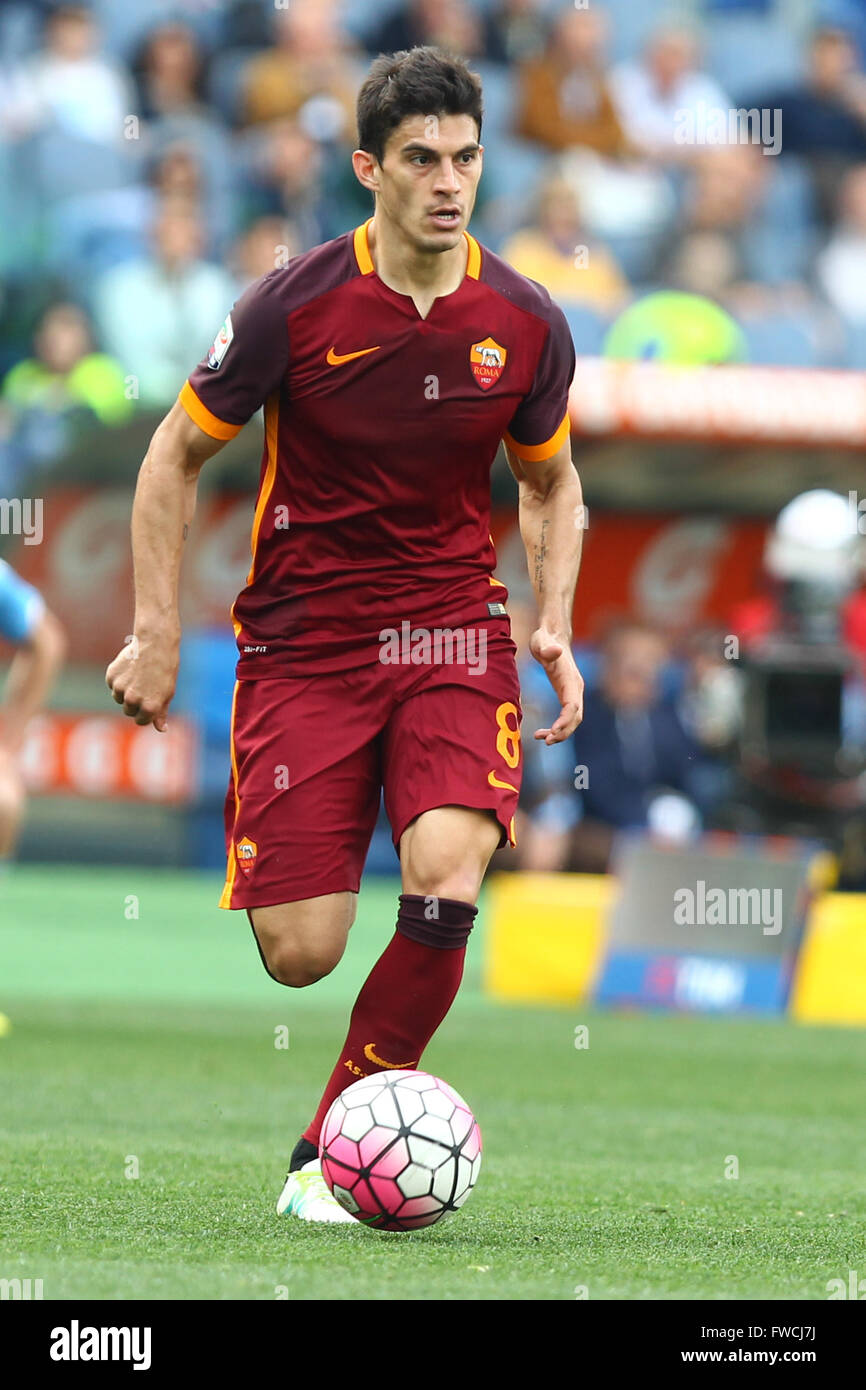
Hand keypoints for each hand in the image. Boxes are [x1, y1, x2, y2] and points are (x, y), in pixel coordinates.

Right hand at [105, 632, 177, 731]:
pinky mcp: (111, 676)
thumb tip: (162, 729)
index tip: (150, 702)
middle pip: (128, 711)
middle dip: (135, 703)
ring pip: (118, 698)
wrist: (155, 644)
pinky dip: (119, 679)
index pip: (140, 721)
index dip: (146, 713)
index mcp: (149, 707)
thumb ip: (161, 713)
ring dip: (126, 691)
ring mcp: (120, 688)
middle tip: (145, 686)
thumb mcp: (168, 693)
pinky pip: (112, 684)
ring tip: (139, 675)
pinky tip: (131, 668)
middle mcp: (133, 700)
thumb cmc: (165, 669)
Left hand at [529, 627, 583, 742]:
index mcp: (570, 679)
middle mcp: (576, 688)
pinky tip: (544, 732)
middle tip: (546, 741)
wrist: (553, 635)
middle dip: (563, 732)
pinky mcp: (567, 694)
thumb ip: (547, 648)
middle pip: (576, 717)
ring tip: (542, 739)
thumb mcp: (541, 642)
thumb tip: (555, 651)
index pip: (572, 705)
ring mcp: (573, 692)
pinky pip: (567, 716)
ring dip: (561, 732)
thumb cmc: (544, 639)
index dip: (565, 720)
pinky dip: (558, 727)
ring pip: (573, 720)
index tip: (553, 732)